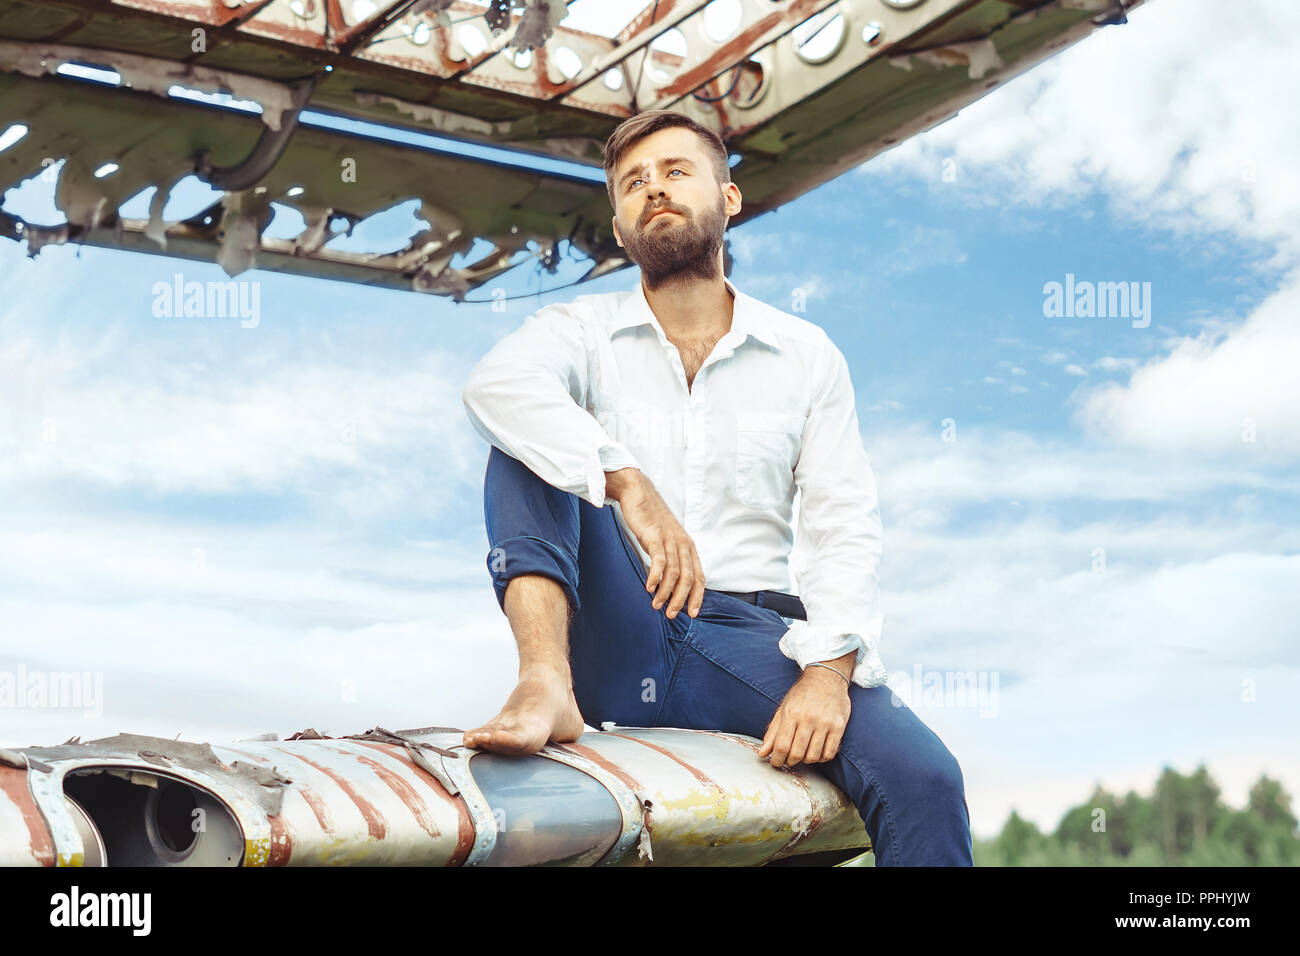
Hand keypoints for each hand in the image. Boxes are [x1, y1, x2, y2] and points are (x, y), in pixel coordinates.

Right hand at [605, 467, 704, 618]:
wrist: (638, 494)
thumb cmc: (650, 519)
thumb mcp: (665, 540)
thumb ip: (670, 557)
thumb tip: (666, 581)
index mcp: (688, 547)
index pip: (699, 576)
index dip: (698, 596)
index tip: (693, 613)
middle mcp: (683, 544)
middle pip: (688, 578)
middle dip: (681, 600)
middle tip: (672, 615)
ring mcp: (670, 540)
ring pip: (674, 573)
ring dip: (666, 592)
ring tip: (657, 606)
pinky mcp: (655, 536)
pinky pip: (659, 561)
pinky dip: (656, 577)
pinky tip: (650, 588)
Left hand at [757, 657, 852, 766]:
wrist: (827, 677)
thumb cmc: (803, 694)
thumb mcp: (784, 708)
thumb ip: (773, 732)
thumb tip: (762, 753)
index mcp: (791, 713)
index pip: (781, 745)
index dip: (777, 759)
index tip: (776, 762)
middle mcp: (808, 718)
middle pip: (797, 753)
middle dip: (790, 761)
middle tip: (789, 760)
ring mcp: (825, 723)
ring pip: (813, 756)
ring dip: (806, 760)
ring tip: (803, 754)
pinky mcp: (839, 726)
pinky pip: (830, 753)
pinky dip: (821, 758)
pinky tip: (817, 752)